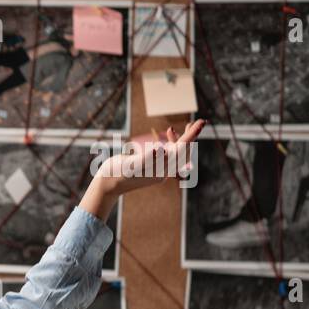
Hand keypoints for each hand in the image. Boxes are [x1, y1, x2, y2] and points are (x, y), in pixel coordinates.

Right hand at [81, 119, 205, 220]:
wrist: (106, 186)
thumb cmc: (115, 173)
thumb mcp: (130, 164)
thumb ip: (146, 158)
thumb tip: (159, 149)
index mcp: (160, 168)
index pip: (182, 149)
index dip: (192, 135)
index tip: (201, 122)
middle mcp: (162, 169)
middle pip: (183, 152)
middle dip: (190, 136)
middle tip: (199, 122)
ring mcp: (157, 169)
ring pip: (175, 153)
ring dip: (179, 140)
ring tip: (177, 128)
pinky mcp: (151, 168)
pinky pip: (166, 156)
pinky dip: (168, 145)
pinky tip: (163, 137)